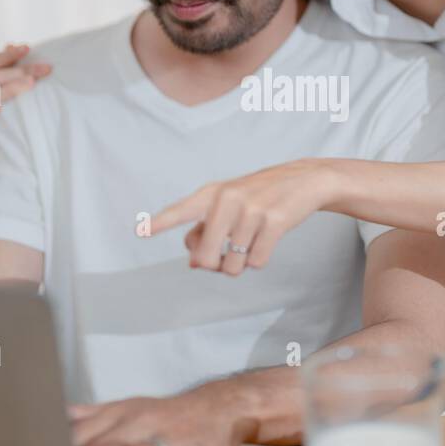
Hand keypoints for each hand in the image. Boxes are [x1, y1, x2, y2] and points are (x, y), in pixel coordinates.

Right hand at [0, 43, 51, 131]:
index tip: (28, 48)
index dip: (11, 54)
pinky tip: (1, 109)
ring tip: (32, 83)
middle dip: (21, 71)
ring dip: (11, 89)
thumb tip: (14, 45)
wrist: (11, 131)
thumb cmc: (13, 98)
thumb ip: (13, 64)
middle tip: (44, 69)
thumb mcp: (13, 79)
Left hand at [149, 159, 332, 274]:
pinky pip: (257, 262)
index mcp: (212, 194)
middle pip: (207, 258)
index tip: (140, 230)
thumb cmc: (259, 196)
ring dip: (240, 264)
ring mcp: (252, 210)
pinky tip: (267, 240)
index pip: (182, 210)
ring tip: (250, 242)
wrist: (304, 180)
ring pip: (233, 265)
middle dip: (215, 265)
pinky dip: (260, 259)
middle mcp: (228, 199)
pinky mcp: (274, 222)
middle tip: (226, 255)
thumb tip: (194, 264)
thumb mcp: (228, 203)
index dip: (161, 222)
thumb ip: (205, 230)